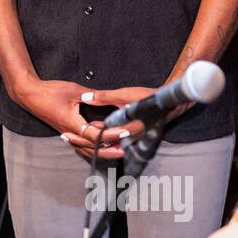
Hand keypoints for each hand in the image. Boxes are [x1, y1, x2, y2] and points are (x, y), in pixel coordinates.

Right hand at [10, 76, 128, 158]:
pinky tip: (99, 145)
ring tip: (115, 150)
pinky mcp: (65, 131)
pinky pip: (79, 145)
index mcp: (72, 123)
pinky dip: (90, 148)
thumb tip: (106, 97)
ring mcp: (66, 133)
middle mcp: (69, 132)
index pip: (95, 135)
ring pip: (85, 149)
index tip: (124, 133)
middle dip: (109, 149)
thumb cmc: (49, 92)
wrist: (30, 95)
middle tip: (124, 149)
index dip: (111, 135)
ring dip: (100, 151)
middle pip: (91, 148)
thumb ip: (91, 95)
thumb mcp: (73, 90)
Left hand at [77, 85, 193, 148]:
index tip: (72, 132)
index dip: (86, 134)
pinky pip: (115, 140)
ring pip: (109, 143)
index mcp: (127, 128)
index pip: (102, 136)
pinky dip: (104, 137)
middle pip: (104, 143)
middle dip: (87, 140)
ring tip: (78, 134)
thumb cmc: (148, 97)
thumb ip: (104, 97)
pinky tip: (95, 129)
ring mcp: (133, 138)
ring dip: (94, 139)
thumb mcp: (124, 94)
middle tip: (69, 136)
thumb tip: (86, 96)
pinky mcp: (134, 136)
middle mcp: (130, 137)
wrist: (168, 102)